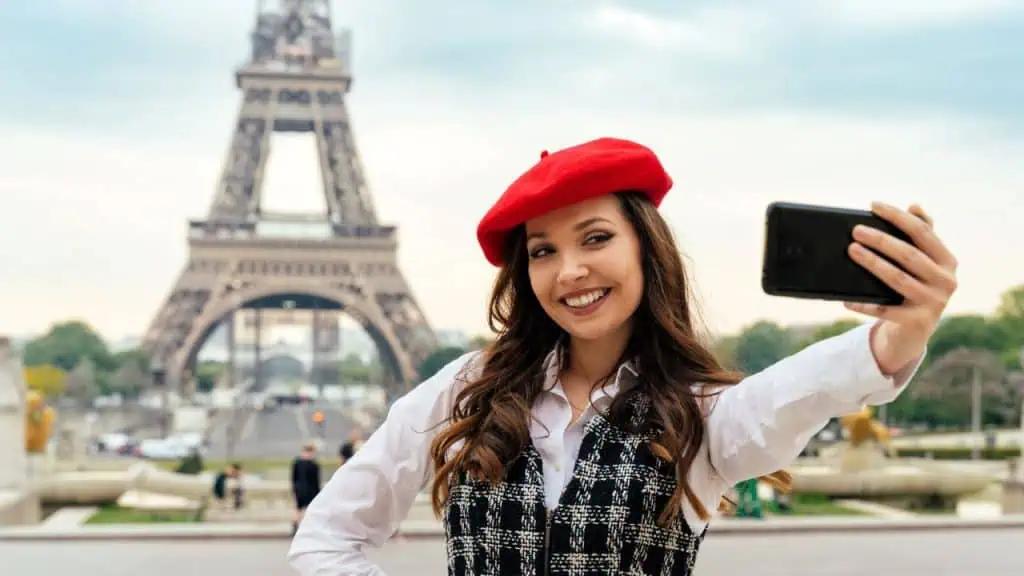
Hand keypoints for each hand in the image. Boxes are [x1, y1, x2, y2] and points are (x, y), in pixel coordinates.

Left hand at [845, 203, 957, 374]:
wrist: (915, 331)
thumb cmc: (915, 286)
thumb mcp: (923, 262)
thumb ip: (922, 235)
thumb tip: (915, 206)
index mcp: (947, 261)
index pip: (922, 232)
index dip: (898, 217)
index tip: (874, 205)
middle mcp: (946, 281)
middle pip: (909, 255)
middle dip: (881, 240)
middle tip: (856, 230)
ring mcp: (934, 303)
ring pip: (898, 279)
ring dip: (873, 264)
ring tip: (852, 251)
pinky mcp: (918, 322)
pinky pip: (886, 311)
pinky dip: (865, 304)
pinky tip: (847, 299)